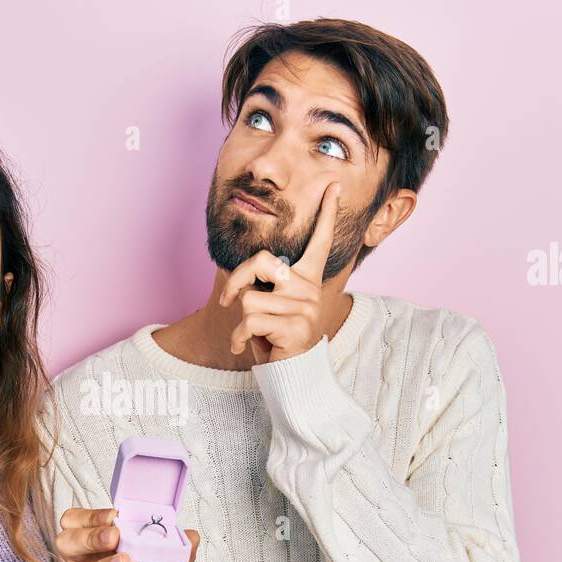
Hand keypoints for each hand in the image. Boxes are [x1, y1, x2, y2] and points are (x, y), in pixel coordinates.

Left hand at [218, 180, 341, 364]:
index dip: (327, 213)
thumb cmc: (274, 339)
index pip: (320, 241)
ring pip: (250, 298)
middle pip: (262, 262)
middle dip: (237, 280)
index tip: (334, 185)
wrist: (289, 376)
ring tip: (252, 334)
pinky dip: (238, 336)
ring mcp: (306, 307)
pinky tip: (243, 347)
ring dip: (240, 320)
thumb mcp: (268, 306)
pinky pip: (250, 320)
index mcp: (307, 278)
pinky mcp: (297, 327)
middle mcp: (310, 288)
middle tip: (227, 299)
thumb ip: (264, 285)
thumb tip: (241, 285)